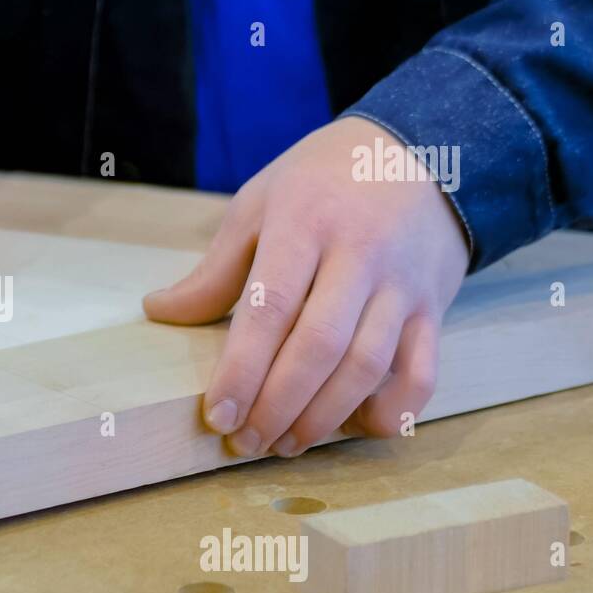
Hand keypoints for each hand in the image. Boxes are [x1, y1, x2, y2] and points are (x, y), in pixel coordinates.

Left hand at [143, 116, 469, 456]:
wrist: (423, 149)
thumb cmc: (323, 180)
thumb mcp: (260, 203)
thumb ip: (215, 267)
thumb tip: (159, 311)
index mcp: (305, 224)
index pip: (271, 308)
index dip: (243, 370)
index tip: (217, 415)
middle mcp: (359, 256)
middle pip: (319, 346)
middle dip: (277, 405)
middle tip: (246, 443)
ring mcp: (403, 284)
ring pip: (368, 366)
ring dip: (324, 417)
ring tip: (285, 444)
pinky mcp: (433, 308)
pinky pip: (422, 371)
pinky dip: (393, 411)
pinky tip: (355, 428)